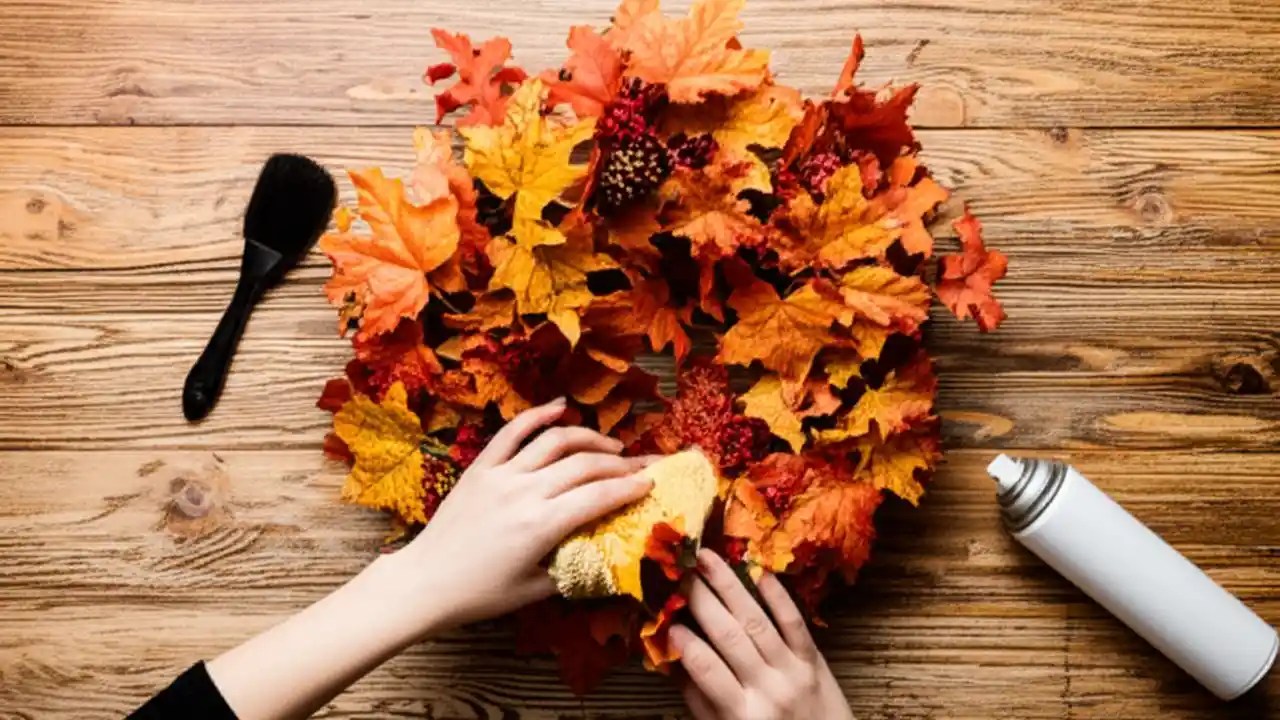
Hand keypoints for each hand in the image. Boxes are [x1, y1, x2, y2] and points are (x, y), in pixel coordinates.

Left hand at [400, 397, 653, 630]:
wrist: (425, 582)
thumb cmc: (480, 594)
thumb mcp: (535, 590)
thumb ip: (574, 566)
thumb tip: (607, 552)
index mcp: (541, 526)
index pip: (599, 496)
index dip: (630, 487)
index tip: (651, 483)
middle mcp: (524, 492)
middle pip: (585, 465)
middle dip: (620, 463)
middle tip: (641, 465)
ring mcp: (500, 475)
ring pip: (555, 441)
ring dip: (590, 439)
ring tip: (612, 447)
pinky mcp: (480, 467)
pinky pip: (513, 432)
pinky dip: (538, 415)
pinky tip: (561, 408)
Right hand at [673, 550, 854, 719]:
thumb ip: (700, 698)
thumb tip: (671, 659)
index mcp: (742, 713)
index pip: (707, 669)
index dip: (684, 642)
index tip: (665, 619)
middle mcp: (768, 688)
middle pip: (729, 636)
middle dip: (701, 599)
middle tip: (680, 571)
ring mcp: (794, 670)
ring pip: (757, 621)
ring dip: (730, 586)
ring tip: (708, 559)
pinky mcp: (814, 659)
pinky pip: (794, 623)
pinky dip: (778, 597)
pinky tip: (760, 572)